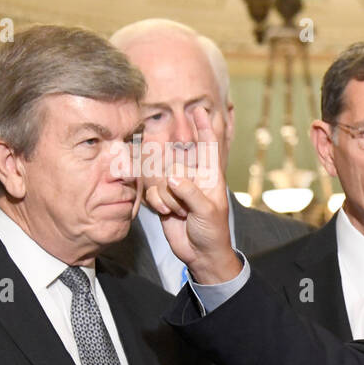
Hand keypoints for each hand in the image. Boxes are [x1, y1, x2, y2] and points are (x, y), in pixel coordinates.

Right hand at [143, 105, 237, 284]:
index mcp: (209, 177)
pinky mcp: (162, 198)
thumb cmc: (212, 232)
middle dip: (170, 172)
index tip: (199, 110)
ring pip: (159, 176)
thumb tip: (171, 177)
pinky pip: (151, 191)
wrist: (200, 254)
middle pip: (174, 158)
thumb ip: (190, 193)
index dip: (204, 128)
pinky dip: (157, 203)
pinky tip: (167, 213)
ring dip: (165, 195)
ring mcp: (175, 187)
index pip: (207, 147)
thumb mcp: (206, 212)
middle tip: (176, 193)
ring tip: (178, 211)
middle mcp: (191, 178)